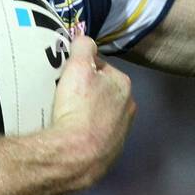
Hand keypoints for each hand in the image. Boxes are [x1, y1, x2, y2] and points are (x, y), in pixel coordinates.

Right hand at [50, 34, 136, 188]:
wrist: (76, 155)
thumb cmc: (78, 107)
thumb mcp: (78, 67)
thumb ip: (83, 47)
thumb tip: (85, 40)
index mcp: (123, 85)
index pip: (101, 67)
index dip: (83, 68)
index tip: (67, 75)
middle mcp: (128, 108)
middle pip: (103, 92)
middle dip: (87, 92)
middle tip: (65, 96)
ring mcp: (122, 133)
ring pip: (101, 115)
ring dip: (88, 114)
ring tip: (68, 117)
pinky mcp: (112, 154)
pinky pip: (97, 137)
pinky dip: (88, 134)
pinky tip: (74, 136)